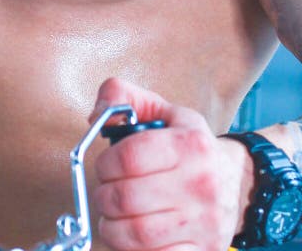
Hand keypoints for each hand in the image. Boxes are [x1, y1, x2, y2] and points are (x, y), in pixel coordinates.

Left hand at [90, 78, 251, 250]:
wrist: (237, 179)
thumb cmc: (186, 143)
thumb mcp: (159, 110)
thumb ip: (120, 97)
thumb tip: (96, 117)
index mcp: (190, 144)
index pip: (128, 158)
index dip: (105, 164)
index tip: (105, 166)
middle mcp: (201, 184)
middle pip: (127, 198)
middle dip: (104, 196)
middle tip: (105, 192)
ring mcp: (205, 222)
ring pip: (138, 234)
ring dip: (112, 227)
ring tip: (112, 216)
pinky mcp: (205, 250)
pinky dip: (133, 250)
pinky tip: (130, 236)